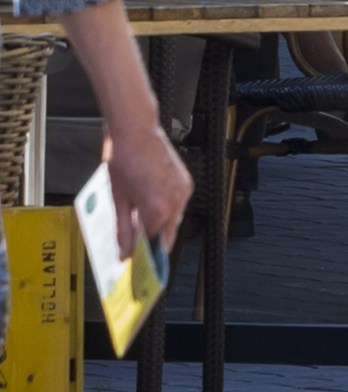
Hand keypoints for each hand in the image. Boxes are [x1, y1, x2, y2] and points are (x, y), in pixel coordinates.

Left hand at [104, 121, 191, 255]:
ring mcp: (184, 190)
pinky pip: (179, 203)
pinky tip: (150, 203)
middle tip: (137, 245)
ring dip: (160, 222)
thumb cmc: (123, 160)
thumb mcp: (117, 199)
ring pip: (174, 218)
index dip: (143, 252)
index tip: (136, 261)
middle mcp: (176, 201)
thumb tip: (125, 252)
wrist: (136, 131)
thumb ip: (123, 229)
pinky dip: (167, 208)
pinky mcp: (186, 181)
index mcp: (157, 208)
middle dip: (152, 240)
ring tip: (140, 219)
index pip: (154, 242)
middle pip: (167, 232)